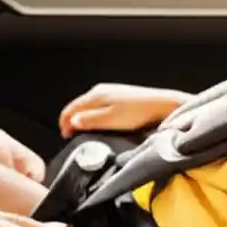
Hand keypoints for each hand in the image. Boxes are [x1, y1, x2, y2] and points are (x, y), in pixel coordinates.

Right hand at [58, 84, 191, 138]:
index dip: (64, 123)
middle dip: (73, 120)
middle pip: (78, 105)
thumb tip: (72, 121)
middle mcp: (101, 90)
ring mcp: (111, 91)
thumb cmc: (138, 113)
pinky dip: (94, 114)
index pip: (70, 108)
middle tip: (74, 136)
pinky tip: (101, 123)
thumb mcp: (111, 120)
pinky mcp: (120, 95)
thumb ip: (90, 120)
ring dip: (84, 118)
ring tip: (87, 131)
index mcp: (95, 95)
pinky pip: (100, 105)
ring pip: (89, 105)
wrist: (162, 105)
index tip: (66, 136)